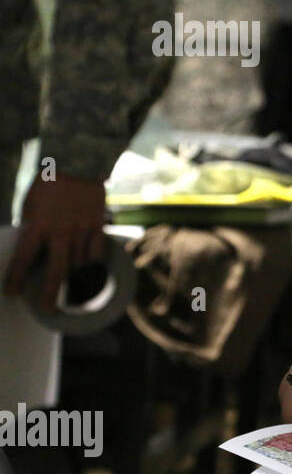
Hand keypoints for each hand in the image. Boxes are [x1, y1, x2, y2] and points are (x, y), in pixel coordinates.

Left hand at [3, 176, 106, 312]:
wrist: (77, 163)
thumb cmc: (47, 183)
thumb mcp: (29, 204)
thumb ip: (32, 227)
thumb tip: (34, 249)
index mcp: (37, 225)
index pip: (23, 259)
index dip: (15, 279)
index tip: (11, 293)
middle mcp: (60, 232)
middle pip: (56, 272)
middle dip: (50, 294)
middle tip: (48, 310)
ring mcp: (81, 230)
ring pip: (78, 264)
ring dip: (72, 278)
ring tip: (69, 287)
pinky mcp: (97, 226)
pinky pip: (95, 252)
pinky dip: (91, 263)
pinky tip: (88, 269)